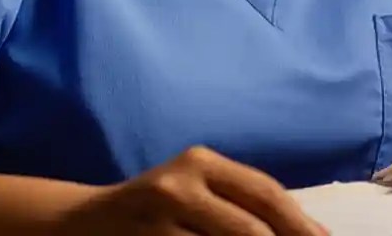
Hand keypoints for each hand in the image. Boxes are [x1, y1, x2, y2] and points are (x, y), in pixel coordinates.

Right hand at [62, 146, 327, 235]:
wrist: (83, 221)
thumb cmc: (156, 207)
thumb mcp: (196, 189)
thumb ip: (242, 203)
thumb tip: (308, 230)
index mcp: (200, 162)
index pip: (264, 193)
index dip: (300, 223)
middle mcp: (178, 185)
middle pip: (250, 229)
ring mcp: (157, 221)